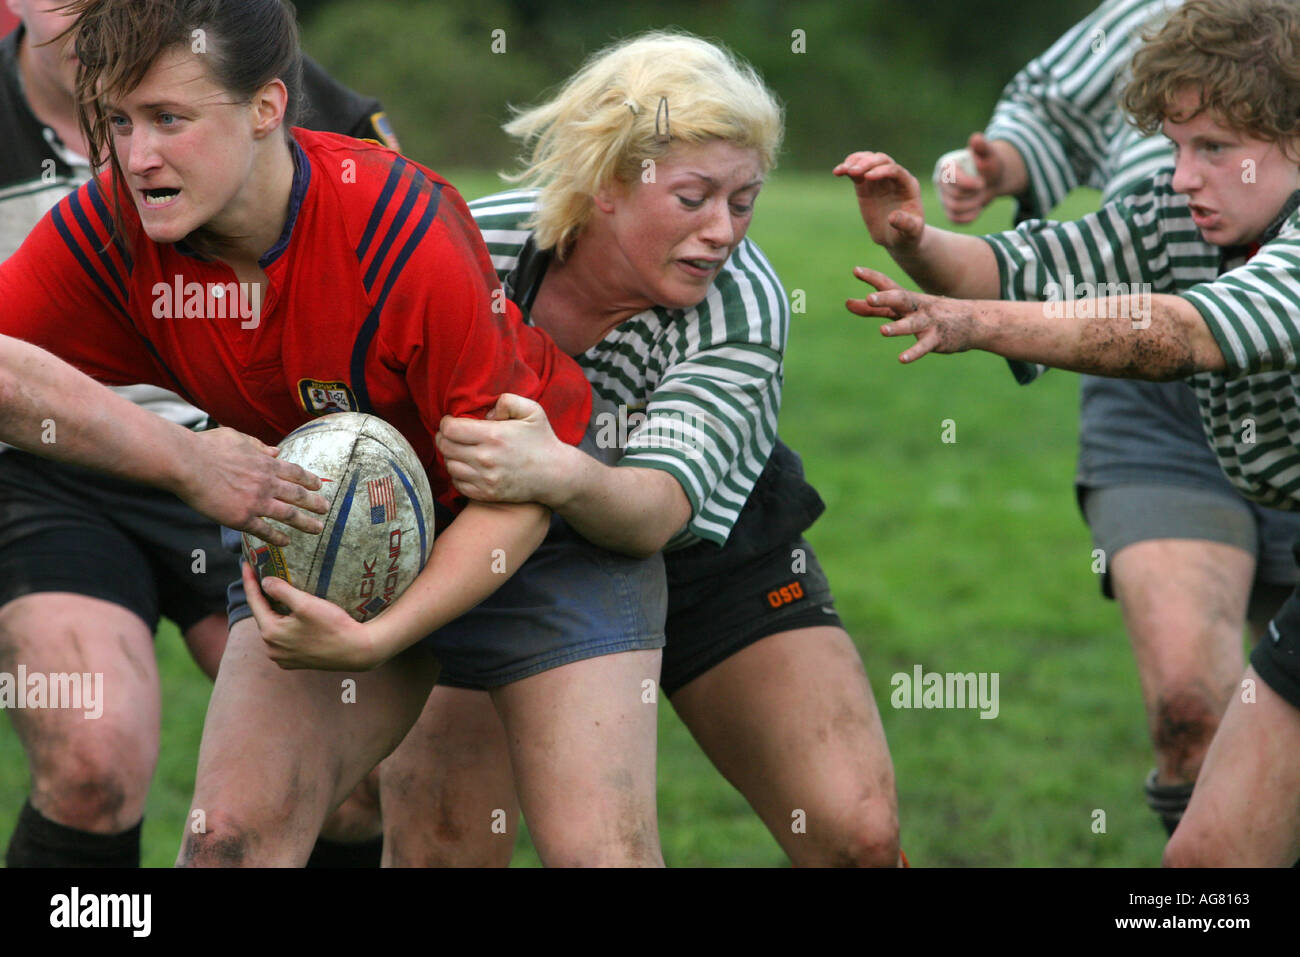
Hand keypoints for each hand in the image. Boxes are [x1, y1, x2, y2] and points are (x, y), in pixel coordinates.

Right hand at [179, 427, 327, 544]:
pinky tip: (286, 543)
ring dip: (305, 523)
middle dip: (314, 503)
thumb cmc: (207, 446)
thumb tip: (276, 450)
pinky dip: (277, 537)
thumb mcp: (237, 437)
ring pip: (288, 515)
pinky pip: (264, 530)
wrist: (187, 463)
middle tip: (326, 509)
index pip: (295, 473)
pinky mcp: (241, 517)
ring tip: (317, 529)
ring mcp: (255, 501)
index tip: (319, 486)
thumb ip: (258, 445)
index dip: (309, 480)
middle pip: (298, 495)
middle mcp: (266, 483)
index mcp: (266, 463)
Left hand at [242, 562, 384, 670]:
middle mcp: (272, 649)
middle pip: (263, 616)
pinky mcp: (295, 662)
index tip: (245, 564)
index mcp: (271, 633)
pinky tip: (291, 618)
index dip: (250, 581)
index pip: (255, 601)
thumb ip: (281, 591)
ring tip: (277, 595)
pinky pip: (284, 640)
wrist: (357, 651)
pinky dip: (285, 627)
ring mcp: (283, 658)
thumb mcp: (306, 603)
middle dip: (263, 597)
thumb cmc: (333, 626)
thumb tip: (265, 582)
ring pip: (274, 628)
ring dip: (275, 612)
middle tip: (262, 576)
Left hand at [436, 393, 567, 505]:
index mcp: (494, 436)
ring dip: (450, 456)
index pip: (450, 429)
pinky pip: (458, 484)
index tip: (452, 421)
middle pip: (445, 448)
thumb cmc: (542, 440)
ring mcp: (485, 480)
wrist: (556, 475)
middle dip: (444, 438)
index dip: (446, 422)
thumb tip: (486, 411)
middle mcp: (486, 459)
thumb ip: (508, 401)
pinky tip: (467, 466)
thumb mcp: (532, 411)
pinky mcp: (486, 494)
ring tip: (460, 449)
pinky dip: (458, 475)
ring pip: (449, 466)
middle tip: (452, 434)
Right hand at [833, 151, 924, 251]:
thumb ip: (906, 224)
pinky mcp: (866, 185)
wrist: (895, 238)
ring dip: (856, 161)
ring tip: (844, 169)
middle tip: (853, 171)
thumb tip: (893, 217)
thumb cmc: (907, 234)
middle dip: (867, 163)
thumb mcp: (910, 232)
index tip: (867, 177)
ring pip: (868, 160)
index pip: (895, 170)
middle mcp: (894, 178)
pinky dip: (847, 168)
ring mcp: (879, 179)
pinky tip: (838, 171)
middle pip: (882, 160)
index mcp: (908, 185)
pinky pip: (857, 172)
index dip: (882, 170)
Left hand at [846, 266, 979, 362]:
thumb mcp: (902, 309)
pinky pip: (924, 346)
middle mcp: (917, 307)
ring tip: (882, 331)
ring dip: (898, 328)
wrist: (974, 321)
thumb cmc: (930, 313)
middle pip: (901, 299)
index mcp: (907, 298)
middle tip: (869, 298)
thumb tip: (847, 303)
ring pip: (912, 324)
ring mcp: (928, 322)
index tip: (855, 270)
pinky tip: (902, 359)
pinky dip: (913, 352)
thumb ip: (874, 308)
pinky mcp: (937, 339)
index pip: (888, 285)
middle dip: (885, 298)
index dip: (872, 277)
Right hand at [934, 133, 1006, 223]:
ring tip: (981, 196)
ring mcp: (942, 196)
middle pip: (954, 197)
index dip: (969, 184)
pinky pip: (955, 219)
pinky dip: (970, 216)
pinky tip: (977, 208)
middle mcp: (939, 181)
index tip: (982, 182)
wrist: (991, 178)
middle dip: (974, 195)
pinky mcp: (948, 210)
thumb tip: (976, 139)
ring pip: (955, 209)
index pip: (952, 180)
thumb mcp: (989, 154)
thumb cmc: (990, 163)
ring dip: (974, 205)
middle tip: (983, 187)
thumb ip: (982, 147)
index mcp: (946, 166)